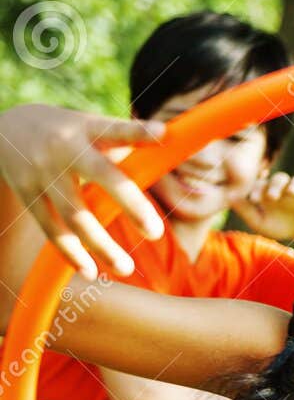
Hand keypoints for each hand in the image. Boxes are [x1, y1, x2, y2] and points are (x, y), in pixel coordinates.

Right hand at [0, 103, 165, 276]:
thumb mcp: (93, 127)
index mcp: (87, 129)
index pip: (116, 129)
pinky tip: (89, 272)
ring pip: (74, 214)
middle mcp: (65, 149)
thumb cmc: (69, 133)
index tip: (163, 133)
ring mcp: (43, 173)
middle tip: (156, 232)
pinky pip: (51, 228)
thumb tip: (171, 142)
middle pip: (101, 177)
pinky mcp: (28, 194)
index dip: (138, 131)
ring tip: (125, 268)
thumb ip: (128, 139)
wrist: (7, 129)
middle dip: (130, 204)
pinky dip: (70, 253)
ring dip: (101, 245)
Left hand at [233, 171, 293, 248]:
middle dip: (276, 185)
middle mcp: (285, 188)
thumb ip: (245, 210)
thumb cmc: (280, 226)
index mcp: (270, 191)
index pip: (262, 184)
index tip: (254, 200)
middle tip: (272, 196)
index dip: (257, 190)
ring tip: (292, 192)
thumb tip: (230, 197)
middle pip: (281, 178)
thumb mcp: (259, 222)